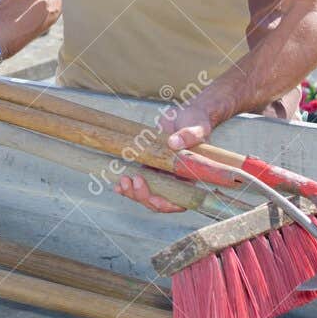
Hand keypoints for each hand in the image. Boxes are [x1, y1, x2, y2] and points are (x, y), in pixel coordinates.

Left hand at [114, 97, 216, 212]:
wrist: (186, 113)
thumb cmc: (197, 122)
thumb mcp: (197, 127)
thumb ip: (189, 136)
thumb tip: (174, 143)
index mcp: (190, 178)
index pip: (180, 202)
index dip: (166, 204)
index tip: (154, 197)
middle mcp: (176, 180)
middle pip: (159, 201)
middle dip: (144, 196)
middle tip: (134, 181)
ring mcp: (162, 175)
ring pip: (146, 194)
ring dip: (133, 193)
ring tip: (123, 181)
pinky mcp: (150, 166)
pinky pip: (138, 181)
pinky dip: (128, 185)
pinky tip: (118, 183)